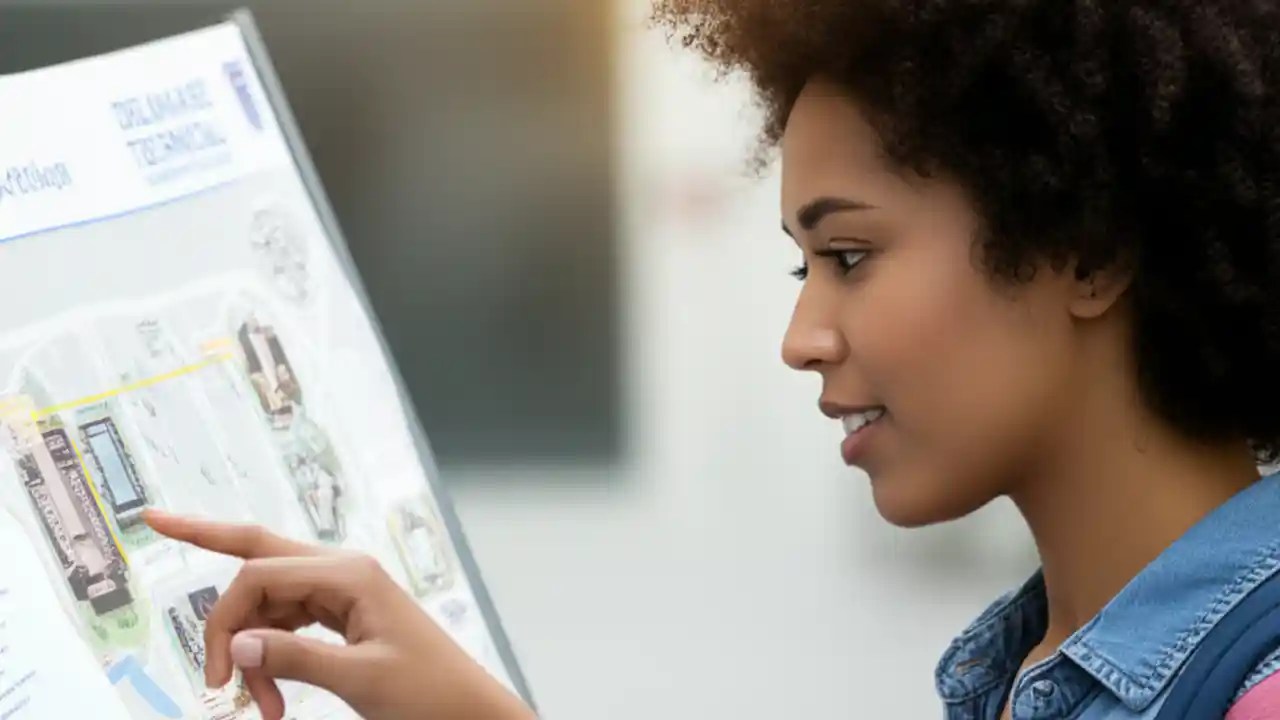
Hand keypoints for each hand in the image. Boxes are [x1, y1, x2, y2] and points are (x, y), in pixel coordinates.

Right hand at [143, 510, 533, 719]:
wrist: (469, 710)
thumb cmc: (429, 692)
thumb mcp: (360, 679)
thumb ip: (295, 657)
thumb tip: (234, 643)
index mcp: (350, 573)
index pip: (260, 575)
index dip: (224, 621)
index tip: (217, 679)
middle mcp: (343, 571)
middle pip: (260, 549)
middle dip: (207, 535)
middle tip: (153, 520)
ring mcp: (343, 591)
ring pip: (269, 597)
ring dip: (247, 641)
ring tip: (255, 705)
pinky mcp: (344, 615)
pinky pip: (288, 618)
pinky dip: (268, 649)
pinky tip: (264, 686)